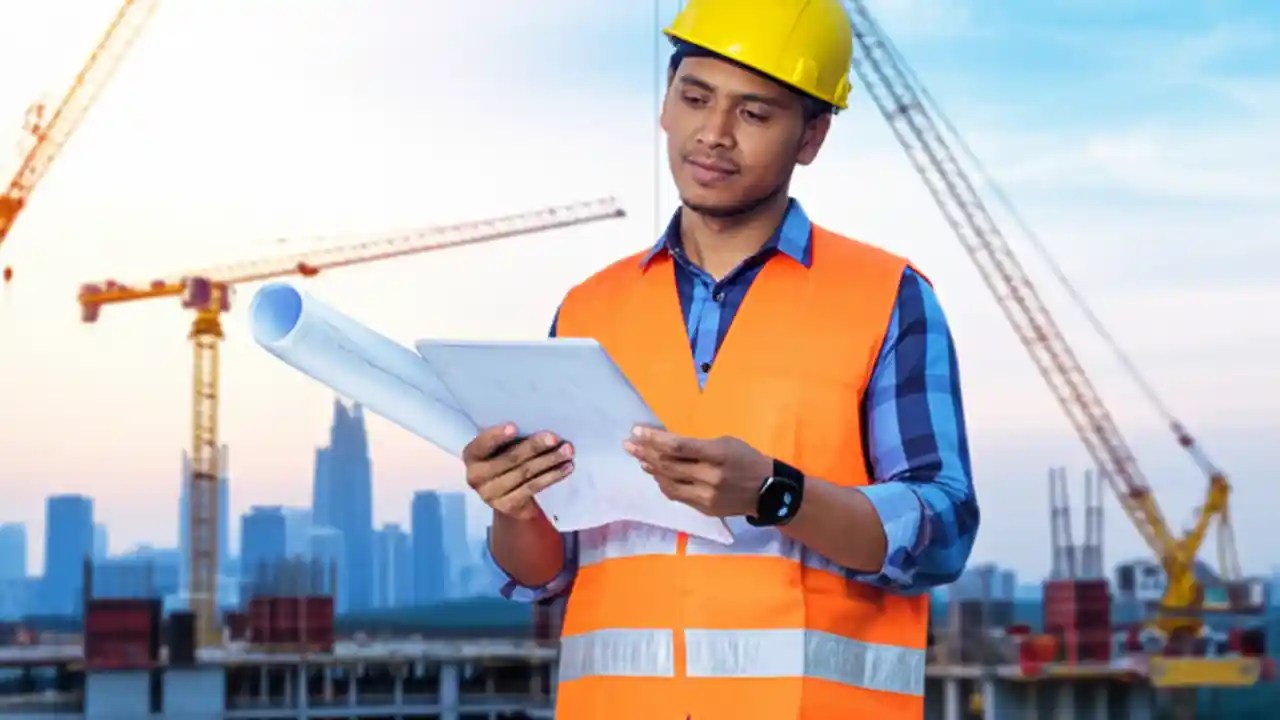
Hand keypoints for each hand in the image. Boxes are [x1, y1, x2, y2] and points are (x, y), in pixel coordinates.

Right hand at [462, 424, 573, 520]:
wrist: (507, 494)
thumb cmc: (506, 458)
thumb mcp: (502, 447)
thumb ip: (513, 438)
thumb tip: (542, 426)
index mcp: (471, 455)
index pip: (482, 444)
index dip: (497, 436)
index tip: (514, 426)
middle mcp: (476, 476)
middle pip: (509, 459)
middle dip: (534, 447)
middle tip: (555, 438)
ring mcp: (490, 495)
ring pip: (524, 474)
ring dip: (549, 461)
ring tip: (567, 451)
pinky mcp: (508, 506)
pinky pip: (533, 488)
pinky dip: (552, 476)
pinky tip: (566, 467)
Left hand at [623, 426, 771, 517]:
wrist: (769, 491)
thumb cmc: (746, 459)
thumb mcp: (726, 442)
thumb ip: (697, 445)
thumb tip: (666, 443)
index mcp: (717, 454)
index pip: (678, 446)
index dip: (654, 439)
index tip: (636, 430)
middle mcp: (710, 477)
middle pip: (669, 465)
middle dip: (645, 452)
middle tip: (629, 444)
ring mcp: (706, 496)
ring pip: (668, 482)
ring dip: (650, 469)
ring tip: (638, 458)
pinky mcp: (704, 509)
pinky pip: (676, 495)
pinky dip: (663, 483)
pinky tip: (655, 474)